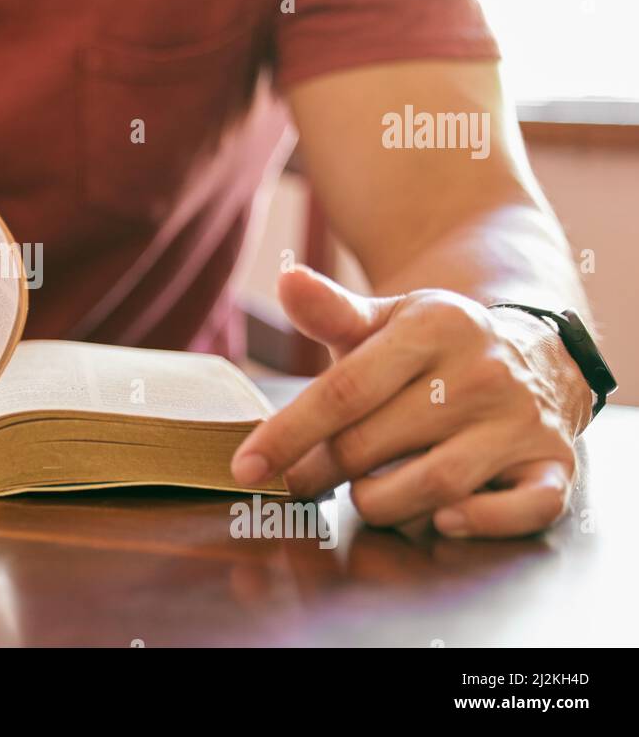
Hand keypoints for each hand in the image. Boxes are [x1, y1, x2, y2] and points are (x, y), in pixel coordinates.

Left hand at [231, 265, 593, 538]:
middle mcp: (481, 374)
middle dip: (323, 472)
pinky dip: (482, 523)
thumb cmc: (434, 347)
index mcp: (432, 329)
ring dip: (381, 504)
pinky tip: (443, 522)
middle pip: (373, 444)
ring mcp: (520, 421)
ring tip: (365, 495)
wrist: (536, 350)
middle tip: (301, 482)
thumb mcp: (387, 320)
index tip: (246, 468)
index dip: (288, 434)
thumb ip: (332, 311)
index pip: (344, 391)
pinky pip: (526, 507)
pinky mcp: (554, 463)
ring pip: (434, 485)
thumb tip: (286, 278)